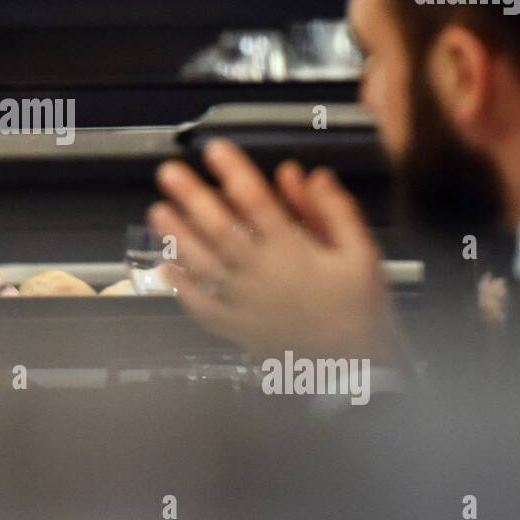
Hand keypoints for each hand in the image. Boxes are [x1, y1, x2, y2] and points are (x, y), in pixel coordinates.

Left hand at [148, 140, 407, 367]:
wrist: (357, 370)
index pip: (257, 201)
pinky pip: (202, 308)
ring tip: (158, 210)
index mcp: (295, 252)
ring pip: (203, 265)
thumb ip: (333, 212)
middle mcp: (263, 275)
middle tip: (169, 172)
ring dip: (178, 236)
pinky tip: (165, 267)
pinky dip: (181, 288)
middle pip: (220, 228)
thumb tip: (310, 174)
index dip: (234, 171)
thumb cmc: (361, 307)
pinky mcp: (237, 329)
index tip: (215, 148)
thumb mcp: (361, 254)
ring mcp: (246, 304)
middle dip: (192, 196)